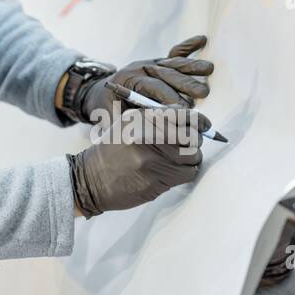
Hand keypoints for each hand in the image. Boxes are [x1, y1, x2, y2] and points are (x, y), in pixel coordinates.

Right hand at [67, 104, 210, 217]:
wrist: (90, 178)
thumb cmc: (113, 150)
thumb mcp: (129, 124)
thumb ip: (157, 118)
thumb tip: (192, 120)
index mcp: (143, 118)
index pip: (183, 114)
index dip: (199, 121)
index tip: (204, 125)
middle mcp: (149, 136)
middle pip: (192, 136)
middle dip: (195, 141)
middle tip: (190, 145)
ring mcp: (153, 159)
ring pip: (193, 156)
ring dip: (191, 159)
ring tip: (178, 160)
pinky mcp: (157, 180)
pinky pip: (187, 174)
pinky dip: (185, 173)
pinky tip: (173, 172)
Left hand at [79, 35, 213, 122]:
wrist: (101, 93)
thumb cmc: (109, 110)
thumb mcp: (112, 118)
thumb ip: (130, 124)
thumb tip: (155, 133)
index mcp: (127, 81)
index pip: (153, 88)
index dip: (170, 99)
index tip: (186, 110)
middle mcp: (141, 68)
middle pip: (166, 73)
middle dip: (186, 83)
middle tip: (203, 92)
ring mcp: (151, 63)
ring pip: (173, 63)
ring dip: (192, 66)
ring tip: (209, 69)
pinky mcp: (159, 62)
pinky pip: (175, 52)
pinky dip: (189, 46)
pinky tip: (202, 40)